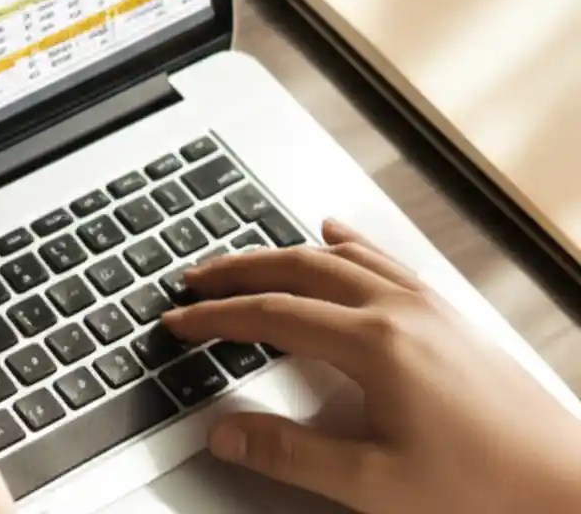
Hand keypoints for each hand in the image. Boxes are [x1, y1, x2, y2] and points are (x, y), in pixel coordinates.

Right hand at [163, 220, 580, 513]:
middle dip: (237, 270)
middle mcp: (400, 311)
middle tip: (194, 279)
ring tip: (243, 259)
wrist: (565, 486)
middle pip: (298, 268)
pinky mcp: (447, 315)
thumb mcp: (373, 484)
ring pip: (339, 257)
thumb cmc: (486, 487)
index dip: (217, 317)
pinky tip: (334, 234)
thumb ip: (290, 453)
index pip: (272, 315)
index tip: (180, 320)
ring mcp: (427, 307)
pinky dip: (347, 244)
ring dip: (281, 254)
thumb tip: (226, 430)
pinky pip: (384, 260)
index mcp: (376, 346)